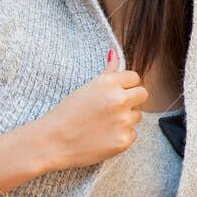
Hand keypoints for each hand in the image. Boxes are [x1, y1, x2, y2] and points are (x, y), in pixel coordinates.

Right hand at [36, 48, 150, 170]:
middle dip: (131, 99)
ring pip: (137, 115)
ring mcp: (123, 121)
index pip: (134, 77)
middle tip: (114, 108)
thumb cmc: (66, 114)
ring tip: (104, 123)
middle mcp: (119, 100)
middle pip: (142, 94)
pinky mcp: (124, 140)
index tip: (116, 92)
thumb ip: (107, 72)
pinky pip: (132, 133)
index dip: (126, 85)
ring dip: (126, 118)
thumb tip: (114, 53)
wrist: (53, 142)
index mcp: (109, 83)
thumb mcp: (85, 88)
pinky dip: (121, 136)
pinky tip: (104, 136)